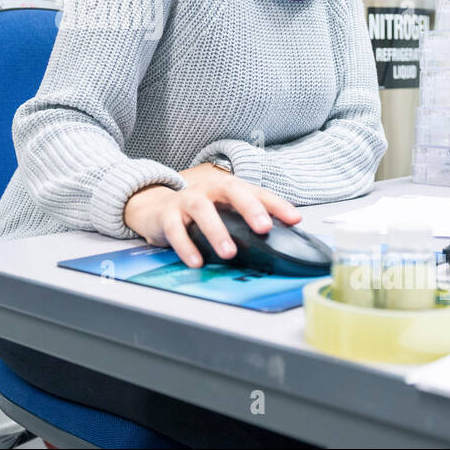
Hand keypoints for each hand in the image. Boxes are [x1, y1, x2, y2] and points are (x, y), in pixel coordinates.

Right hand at [124, 163, 302, 268]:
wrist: (155, 208)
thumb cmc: (198, 213)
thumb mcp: (225, 213)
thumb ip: (248, 222)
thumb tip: (282, 239)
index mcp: (229, 188)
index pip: (257, 192)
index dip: (276, 204)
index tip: (294, 219)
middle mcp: (209, 189)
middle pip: (232, 190)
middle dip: (249, 208)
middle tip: (263, 228)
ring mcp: (187, 200)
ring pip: (202, 210)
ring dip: (216, 231)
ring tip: (228, 253)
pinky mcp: (167, 215)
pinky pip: (176, 230)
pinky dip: (186, 246)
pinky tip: (196, 262)